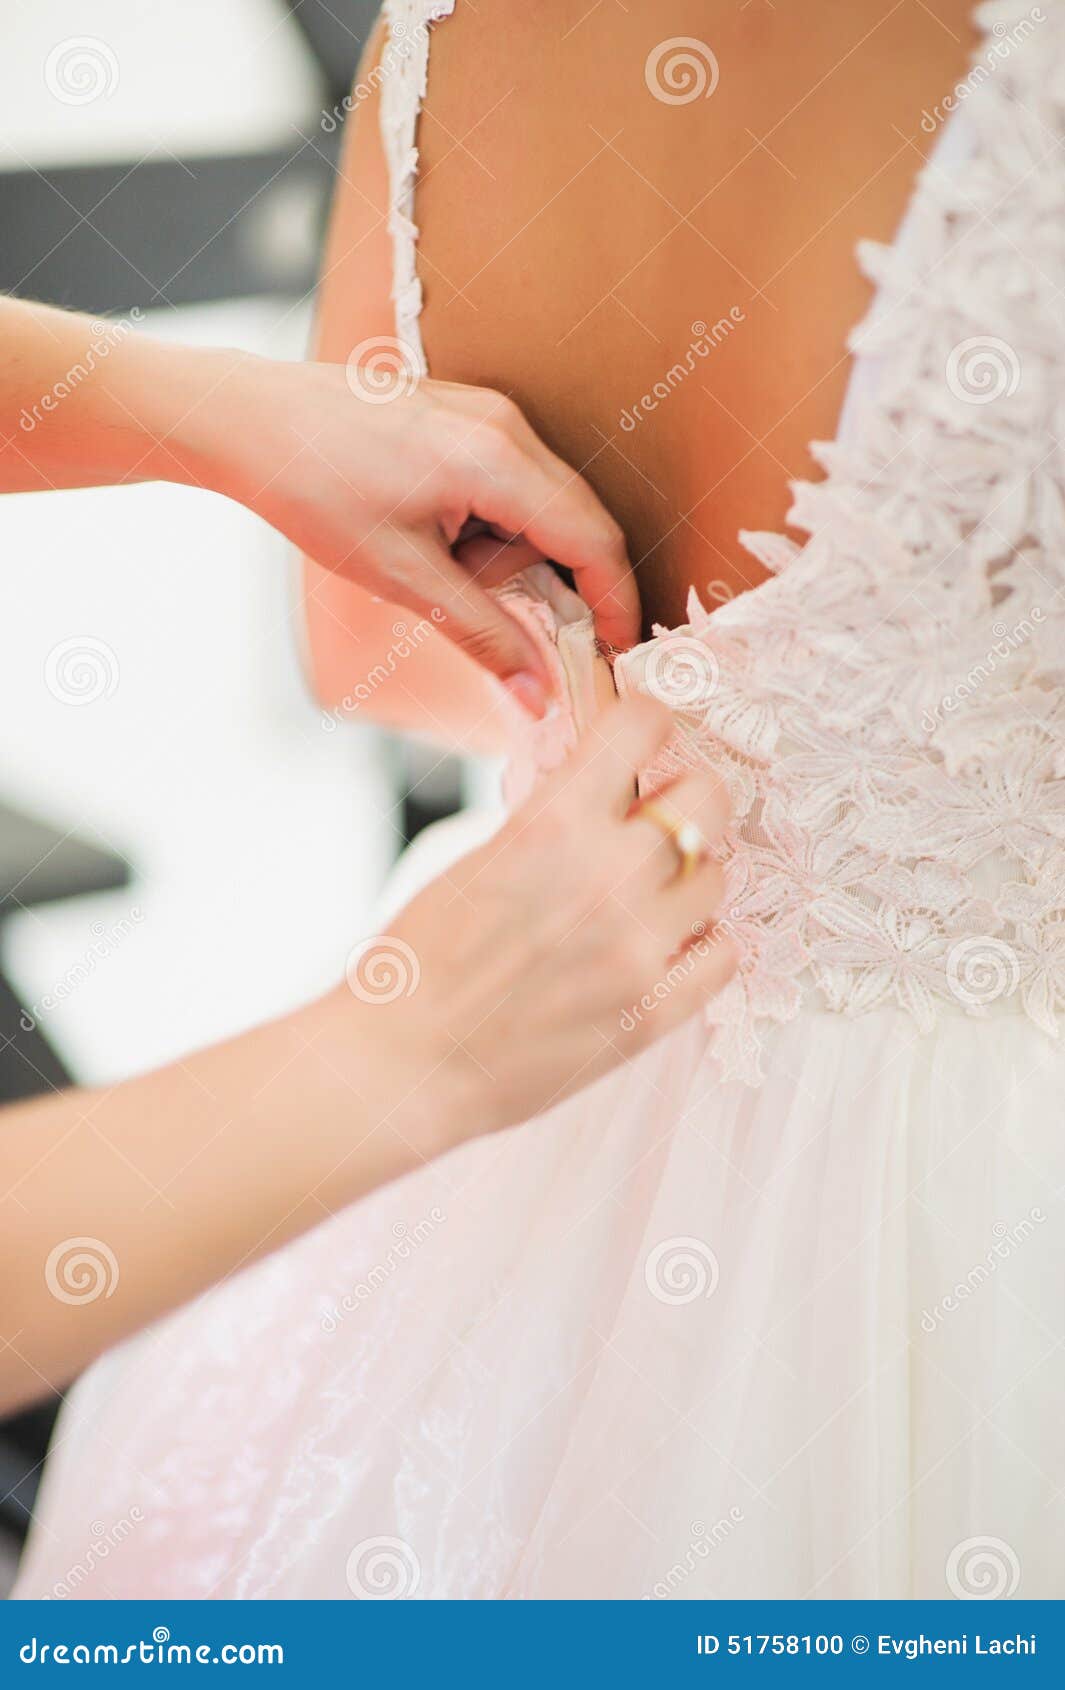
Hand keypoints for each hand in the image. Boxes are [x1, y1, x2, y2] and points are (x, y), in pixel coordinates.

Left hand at [197, 356, 639, 714]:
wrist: (252, 420)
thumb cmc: (315, 487)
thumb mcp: (404, 578)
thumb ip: (484, 636)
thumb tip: (538, 693)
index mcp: (497, 461)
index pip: (594, 539)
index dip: (616, 602)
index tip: (616, 650)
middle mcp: (506, 425)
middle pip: (573, 522)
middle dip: (546, 580)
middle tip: (485, 608)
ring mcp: (488, 413)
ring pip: (540, 506)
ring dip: (506, 553)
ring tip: (435, 562)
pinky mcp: (468, 415)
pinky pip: (510, 482)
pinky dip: (489, 525)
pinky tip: (434, 536)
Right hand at [328, 695, 737, 1152]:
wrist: (406, 1061)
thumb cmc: (423, 960)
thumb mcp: (479, 856)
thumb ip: (554, 820)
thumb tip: (608, 789)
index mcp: (553, 824)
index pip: (643, 728)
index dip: (648, 726)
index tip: (646, 738)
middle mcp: (608, 877)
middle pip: (709, 799)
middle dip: (689, 798)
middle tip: (664, 818)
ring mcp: (638, 948)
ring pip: (718, 877)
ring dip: (690, 878)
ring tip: (652, 896)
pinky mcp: (652, 1012)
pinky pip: (724, 954)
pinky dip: (703, 944)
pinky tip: (670, 946)